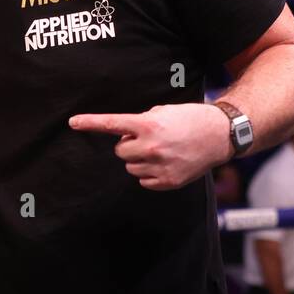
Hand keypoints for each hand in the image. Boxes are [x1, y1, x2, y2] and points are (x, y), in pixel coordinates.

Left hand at [69, 103, 231, 190]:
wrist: (220, 135)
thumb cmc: (191, 118)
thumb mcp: (164, 111)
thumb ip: (141, 122)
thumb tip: (125, 135)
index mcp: (148, 125)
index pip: (112, 124)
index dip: (90, 123)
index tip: (72, 122)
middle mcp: (151, 146)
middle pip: (119, 151)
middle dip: (128, 145)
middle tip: (148, 139)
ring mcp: (159, 166)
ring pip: (130, 166)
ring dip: (139, 159)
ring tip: (161, 150)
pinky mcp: (167, 181)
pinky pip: (143, 180)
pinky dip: (149, 173)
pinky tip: (166, 162)